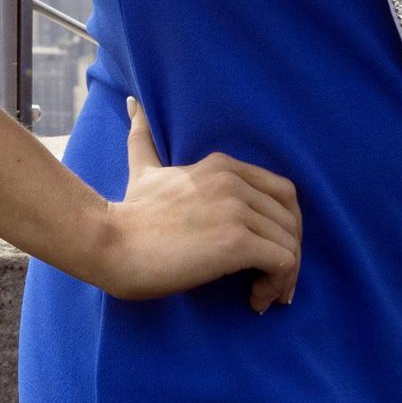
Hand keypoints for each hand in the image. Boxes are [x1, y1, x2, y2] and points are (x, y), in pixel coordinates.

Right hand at [89, 95, 301, 312]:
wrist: (110, 243)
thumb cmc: (129, 215)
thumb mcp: (143, 168)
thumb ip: (144, 137)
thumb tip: (133, 102)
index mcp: (223, 166)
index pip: (284, 193)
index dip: (284, 227)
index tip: (267, 255)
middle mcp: (234, 182)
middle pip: (292, 219)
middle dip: (289, 252)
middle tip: (272, 281)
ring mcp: (236, 210)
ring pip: (290, 243)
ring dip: (284, 276)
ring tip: (262, 295)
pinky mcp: (235, 243)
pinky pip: (282, 263)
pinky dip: (277, 285)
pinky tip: (255, 300)